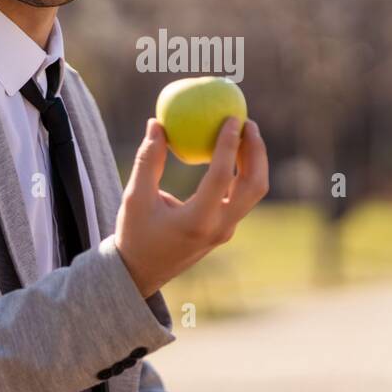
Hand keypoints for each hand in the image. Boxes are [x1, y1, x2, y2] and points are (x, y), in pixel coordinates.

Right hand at [114, 116, 268, 297]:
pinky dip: (242, 171)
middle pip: (253, 185)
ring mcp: (226, 230)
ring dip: (253, 161)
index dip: (229, 144)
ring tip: (243, 132)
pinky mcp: (225, 229)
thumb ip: (148, 160)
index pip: (221, 177)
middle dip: (256, 151)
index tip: (232, 118)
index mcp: (197, 221)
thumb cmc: (135, 234)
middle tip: (248, 122)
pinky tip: (232, 151)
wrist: (141, 273)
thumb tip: (156, 123)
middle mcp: (218, 227)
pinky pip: (242, 196)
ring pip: (253, 191)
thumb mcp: (135, 197)